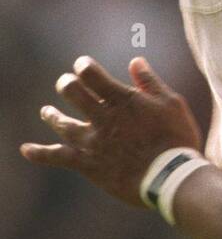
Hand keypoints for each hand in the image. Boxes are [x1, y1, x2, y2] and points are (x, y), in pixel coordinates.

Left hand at [20, 56, 202, 205]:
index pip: (91, 73)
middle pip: (72, 92)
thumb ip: (150, 82)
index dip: (83, 66)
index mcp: (122, 99)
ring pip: (62, 123)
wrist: (172, 177)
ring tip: (46, 112)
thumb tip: (135, 61)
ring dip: (52, 115)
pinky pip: (58, 156)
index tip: (83, 66)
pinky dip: (40, 152)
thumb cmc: (177, 139)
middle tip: (67, 85)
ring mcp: (93, 141)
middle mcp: (103, 117)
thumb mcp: (171, 104)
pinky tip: (26, 149)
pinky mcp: (88, 164)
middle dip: (67, 85)